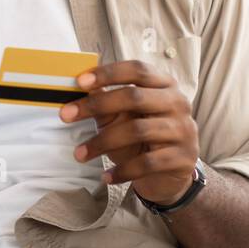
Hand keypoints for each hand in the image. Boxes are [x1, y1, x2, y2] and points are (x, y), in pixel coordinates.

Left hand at [59, 60, 198, 205]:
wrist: (170, 175)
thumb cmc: (143, 139)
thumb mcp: (124, 118)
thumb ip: (106, 102)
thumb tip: (79, 86)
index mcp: (164, 85)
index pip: (137, 70)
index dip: (108, 73)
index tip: (80, 81)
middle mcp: (178, 103)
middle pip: (134, 97)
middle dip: (96, 105)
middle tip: (65, 115)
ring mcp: (183, 130)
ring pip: (137, 131)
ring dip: (102, 143)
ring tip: (79, 154)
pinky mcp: (183, 158)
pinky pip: (147, 163)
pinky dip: (122, 170)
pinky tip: (106, 176)